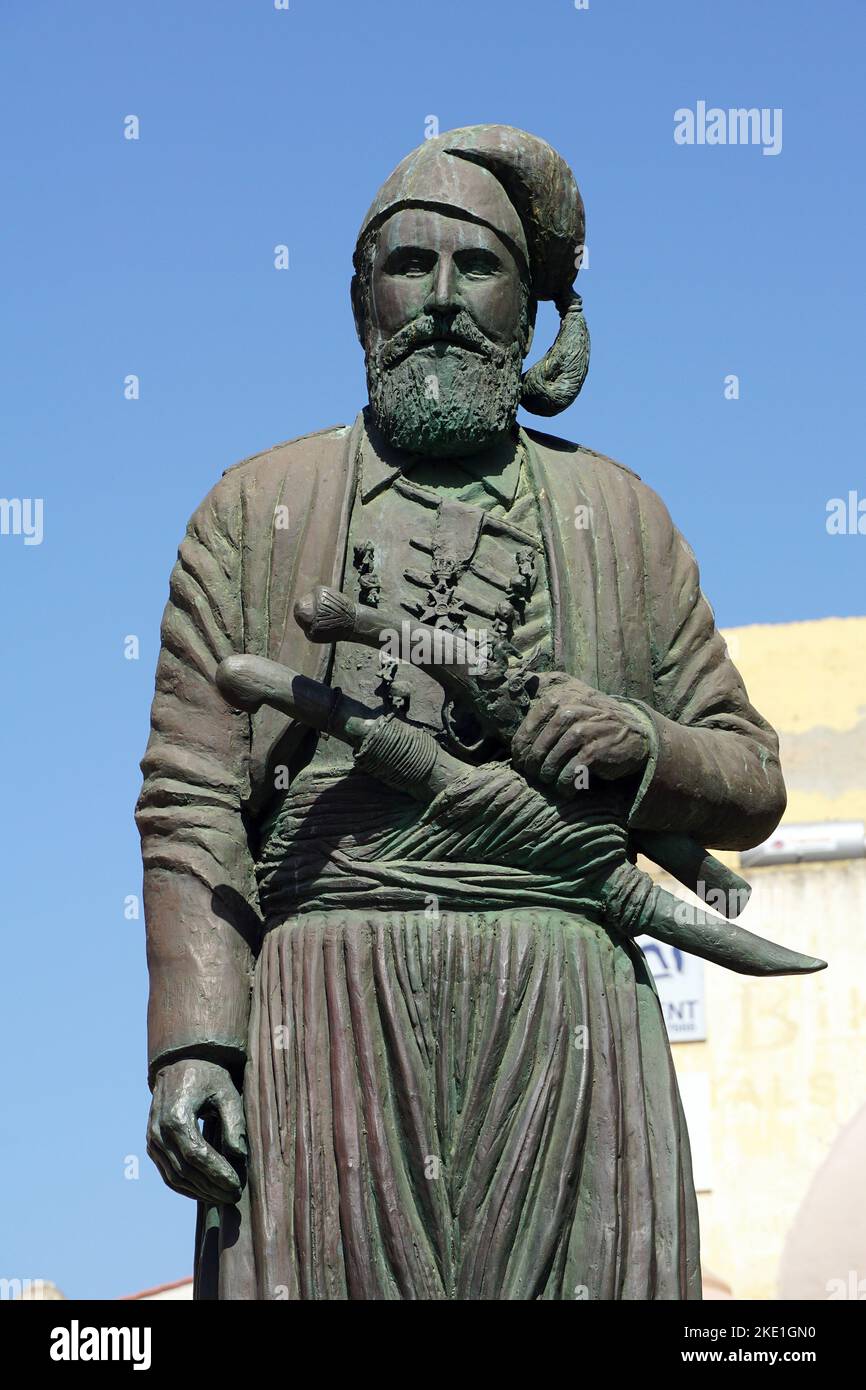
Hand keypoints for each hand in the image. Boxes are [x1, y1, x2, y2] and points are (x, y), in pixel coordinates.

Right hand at [147, 1059, 246, 1204]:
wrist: (181, 1064)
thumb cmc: (208, 1077)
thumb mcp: (227, 1093)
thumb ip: (234, 1123)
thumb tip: (239, 1157)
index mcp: (175, 1116)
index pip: (197, 1155)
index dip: (217, 1173)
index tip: (237, 1184)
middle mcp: (158, 1131)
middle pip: (186, 1170)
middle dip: (212, 1187)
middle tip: (235, 1195)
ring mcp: (152, 1141)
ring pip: (174, 1177)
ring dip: (200, 1192)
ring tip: (224, 1197)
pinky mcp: (152, 1146)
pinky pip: (167, 1174)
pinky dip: (186, 1187)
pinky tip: (205, 1192)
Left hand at [511, 672, 649, 796]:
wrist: (635, 734)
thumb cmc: (594, 722)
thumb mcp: (571, 700)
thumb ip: (544, 699)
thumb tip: (510, 698)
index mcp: (558, 697)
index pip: (525, 732)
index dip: (521, 752)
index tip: (524, 763)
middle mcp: (569, 711)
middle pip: (536, 751)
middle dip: (533, 769)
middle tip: (538, 777)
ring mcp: (583, 731)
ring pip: (550, 765)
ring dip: (549, 779)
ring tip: (553, 783)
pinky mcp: (594, 751)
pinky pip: (568, 776)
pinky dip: (565, 787)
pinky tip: (568, 789)